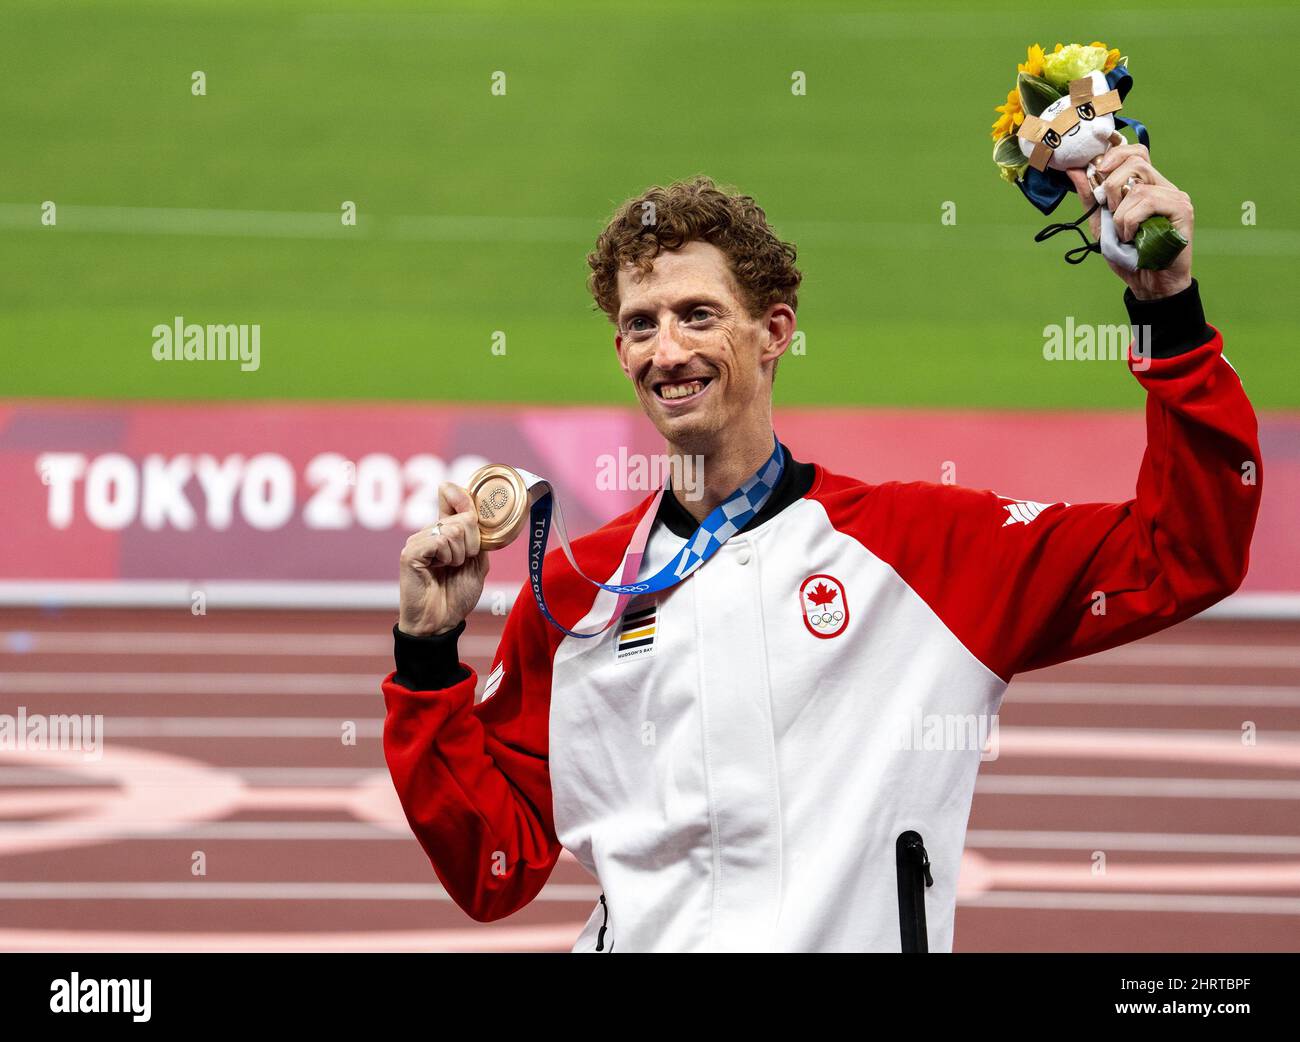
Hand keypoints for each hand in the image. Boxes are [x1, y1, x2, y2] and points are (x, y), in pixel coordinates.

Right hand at [397, 482, 489, 635]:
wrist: (441, 622)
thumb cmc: (457, 595)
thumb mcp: (478, 563)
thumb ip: (479, 537)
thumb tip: (475, 513)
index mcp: (444, 532)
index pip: (453, 499)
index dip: (464, 497)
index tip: (472, 507)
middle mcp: (429, 532)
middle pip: (463, 517)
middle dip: (473, 543)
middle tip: (461, 563)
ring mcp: (418, 541)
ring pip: (453, 529)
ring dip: (460, 554)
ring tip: (449, 569)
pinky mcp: (411, 552)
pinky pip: (440, 541)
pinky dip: (447, 557)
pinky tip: (438, 569)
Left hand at [1064, 142, 1193, 299]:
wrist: (1148, 284)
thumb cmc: (1128, 255)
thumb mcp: (1101, 225)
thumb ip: (1090, 198)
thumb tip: (1074, 170)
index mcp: (1146, 186)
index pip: (1134, 153)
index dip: (1114, 154)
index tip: (1097, 170)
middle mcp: (1163, 186)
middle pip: (1135, 161)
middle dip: (1110, 185)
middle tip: (1108, 211)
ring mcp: (1174, 196)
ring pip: (1137, 186)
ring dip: (1119, 214)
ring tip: (1123, 234)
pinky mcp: (1182, 209)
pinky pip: (1147, 201)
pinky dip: (1131, 221)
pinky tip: (1133, 237)